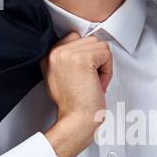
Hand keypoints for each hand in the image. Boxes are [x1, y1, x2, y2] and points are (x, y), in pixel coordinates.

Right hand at [39, 31, 110, 151]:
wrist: (75, 120)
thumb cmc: (72, 105)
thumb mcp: (60, 77)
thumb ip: (66, 60)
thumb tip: (84, 49)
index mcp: (48, 56)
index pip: (74, 37)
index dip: (86, 53)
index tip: (84, 72)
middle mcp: (55, 52)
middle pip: (89, 39)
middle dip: (95, 59)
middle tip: (89, 80)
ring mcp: (68, 54)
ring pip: (99, 45)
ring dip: (102, 65)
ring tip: (92, 82)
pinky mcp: (83, 59)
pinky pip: (106, 53)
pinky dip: (107, 70)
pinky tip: (97, 83)